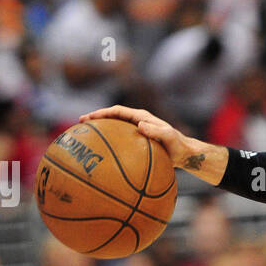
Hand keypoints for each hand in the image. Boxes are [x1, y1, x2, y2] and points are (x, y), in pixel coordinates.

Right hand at [78, 106, 194, 168]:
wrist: (185, 153)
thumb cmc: (178, 145)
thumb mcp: (169, 137)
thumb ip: (156, 131)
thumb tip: (140, 126)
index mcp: (141, 117)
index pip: (117, 111)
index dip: (102, 113)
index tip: (88, 118)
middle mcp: (137, 121)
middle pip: (112, 117)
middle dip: (96, 118)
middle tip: (80, 123)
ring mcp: (137, 131)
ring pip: (115, 128)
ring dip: (101, 130)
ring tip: (86, 136)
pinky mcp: (138, 141)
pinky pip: (120, 140)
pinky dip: (110, 143)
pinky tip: (103, 154)